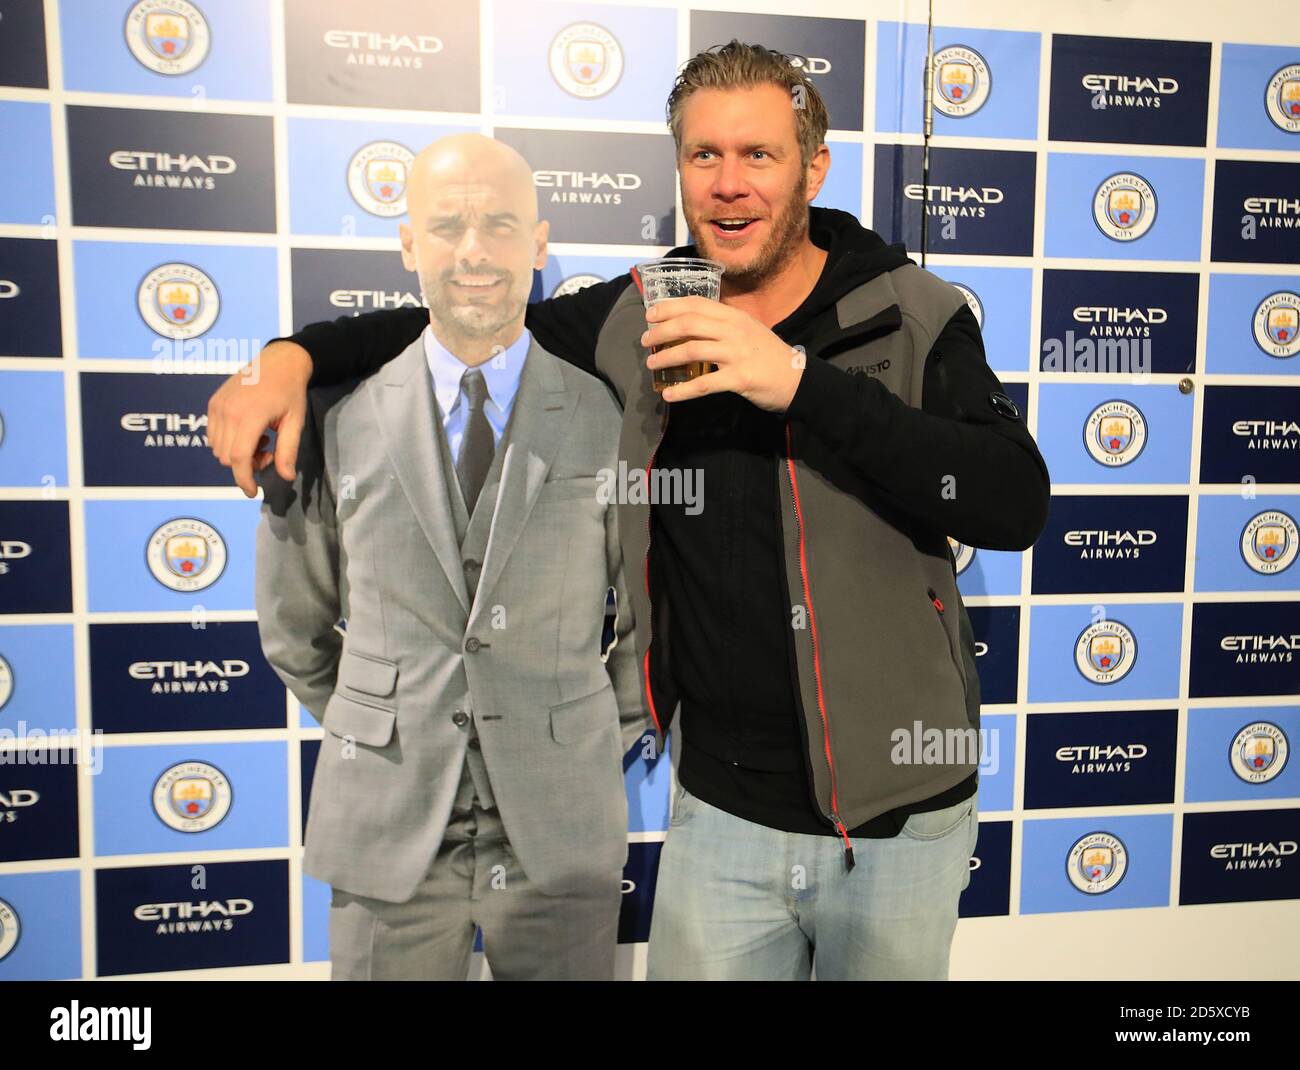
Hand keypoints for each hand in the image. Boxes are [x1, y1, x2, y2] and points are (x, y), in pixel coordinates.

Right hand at [207, 340, 312, 496]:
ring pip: (217, 449)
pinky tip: (248, 431)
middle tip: (268, 453)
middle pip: (226, 457)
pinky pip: (212, 435)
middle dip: (246, 465)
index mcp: (250, 416)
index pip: (238, 458)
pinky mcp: (213, 403)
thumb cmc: (290, 391)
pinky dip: (227, 442)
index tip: (251, 492)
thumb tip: (286, 477)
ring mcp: (217, 406)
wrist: (279, 361)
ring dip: (236, 454)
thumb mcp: (294, 422)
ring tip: (260, 440)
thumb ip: (288, 450)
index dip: (243, 480)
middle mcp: (228, 411)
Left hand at [640, 296, 804, 410]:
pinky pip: (704, 384)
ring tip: (652, 365)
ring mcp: (736, 354)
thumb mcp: (749, 331)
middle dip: (661, 331)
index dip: (670, 307)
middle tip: (645, 341)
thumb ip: (725, 325)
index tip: (651, 314)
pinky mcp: (738, 378)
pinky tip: (669, 395)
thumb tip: (693, 325)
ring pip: (692, 351)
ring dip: (666, 358)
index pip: (697, 304)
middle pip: (689, 324)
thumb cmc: (769, 356)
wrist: (797, 379)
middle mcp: (734, 331)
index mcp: (735, 317)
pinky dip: (683, 391)